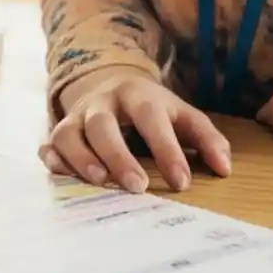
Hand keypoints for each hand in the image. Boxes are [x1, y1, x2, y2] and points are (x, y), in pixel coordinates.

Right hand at [39, 66, 230, 192]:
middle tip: (138, 187)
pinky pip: (48, 143)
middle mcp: (101, 102)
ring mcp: (76, 115)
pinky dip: (52, 158)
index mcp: (137, 94)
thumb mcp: (182, 115)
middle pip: (102, 124)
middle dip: (118, 156)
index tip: (182, 183)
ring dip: (81, 157)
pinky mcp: (59, 130)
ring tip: (101, 182)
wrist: (109, 85)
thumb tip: (224, 168)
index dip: (166, 150)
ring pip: (68, 132)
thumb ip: (206, 138)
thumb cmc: (152, 110)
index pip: (151, 118)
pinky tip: (61, 174)